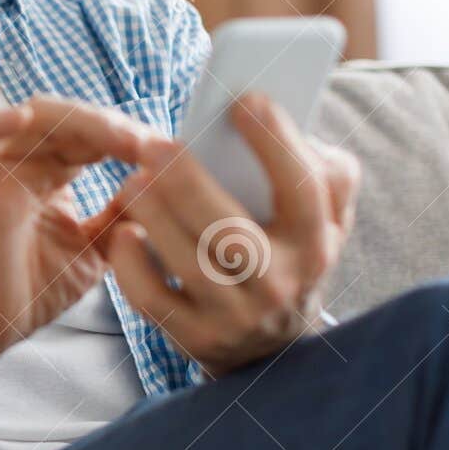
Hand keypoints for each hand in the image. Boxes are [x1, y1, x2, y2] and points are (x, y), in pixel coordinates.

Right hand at [0, 95, 159, 449]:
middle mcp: (26, 163)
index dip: (129, 137)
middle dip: (113, 126)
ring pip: (35, 117)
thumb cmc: (34, 288)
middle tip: (147, 144)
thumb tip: (165, 186)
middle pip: (70, 118)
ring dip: (80, 120)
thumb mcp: (100, 249)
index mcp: (54, 173)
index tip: (168, 153)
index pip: (93, 136)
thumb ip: (126, 217)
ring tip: (116, 137)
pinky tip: (24, 119)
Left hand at [98, 92, 359, 375]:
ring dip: (152, 214)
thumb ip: (325, 173)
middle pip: (229, 231)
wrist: (273, 350)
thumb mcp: (325, 221)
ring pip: (187, 262)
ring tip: (131, 180)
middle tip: (152, 144)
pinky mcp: (196, 339)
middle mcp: (280, 283)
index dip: (276, 141)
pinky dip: (131, 265)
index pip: (304, 189)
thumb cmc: (290, 256)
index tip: (242, 100)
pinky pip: (153, 300)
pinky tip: (122, 232)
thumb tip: (292, 124)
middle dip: (186, 183)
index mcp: (315, 242)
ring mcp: (236, 316)